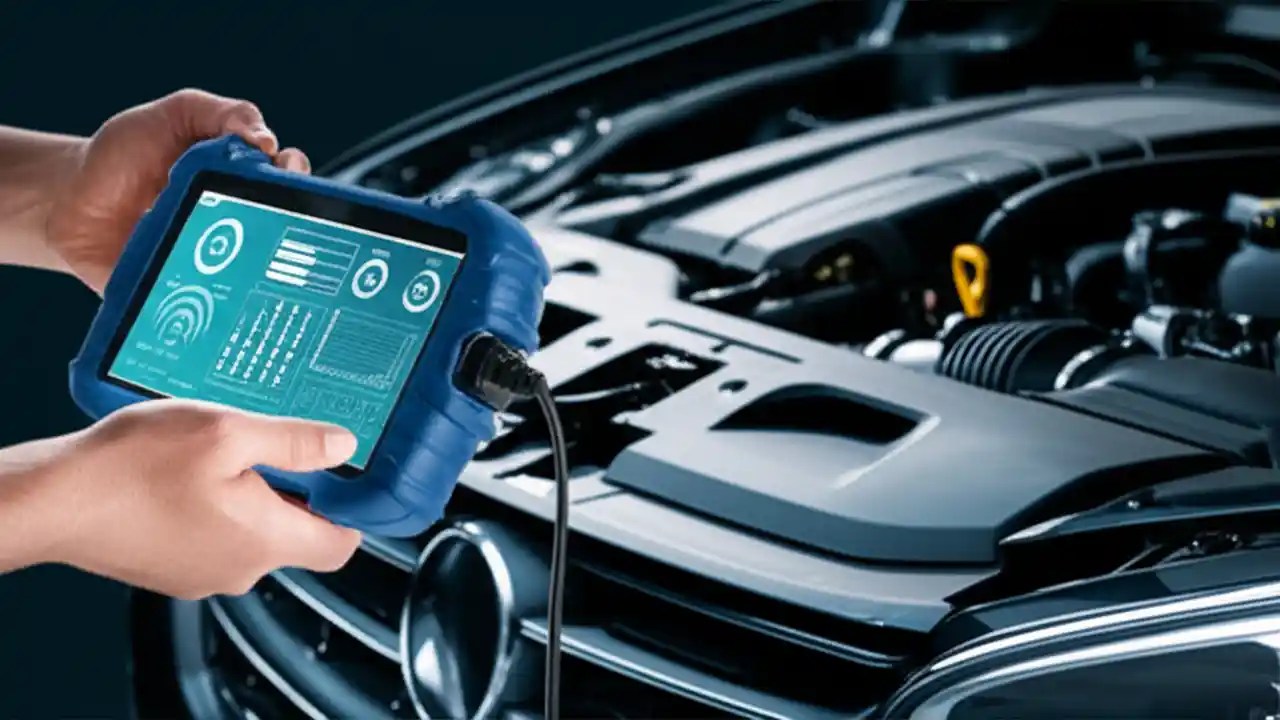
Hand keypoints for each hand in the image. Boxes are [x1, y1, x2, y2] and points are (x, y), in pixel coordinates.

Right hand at [1, 400, 361, 598]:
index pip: (341, 545)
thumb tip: (344, 447)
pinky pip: (213, 537)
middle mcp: (240, 569)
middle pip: (296, 536)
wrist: (51, 501)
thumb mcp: (226, 432)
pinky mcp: (170, 569)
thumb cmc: (133, 467)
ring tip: (229, 449)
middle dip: (296, 491)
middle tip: (281, 443)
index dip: (353, 511)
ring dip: (251, 493)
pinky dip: (214, 506)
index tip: (350, 475)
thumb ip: (293, 442)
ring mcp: (201, 574)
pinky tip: (191, 470)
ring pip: (252, 533)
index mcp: (265, 541)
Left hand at [45, 89, 310, 292]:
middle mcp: (238, 222)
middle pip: (285, 228)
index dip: (296, 177)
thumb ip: (221, 113)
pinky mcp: (193, 296)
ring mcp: (217, 262)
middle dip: (293, 221)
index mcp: (239, 179)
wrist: (64, 204)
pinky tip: (228, 298)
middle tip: (278, 213)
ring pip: (260, 272)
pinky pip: (220, 310)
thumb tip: (267, 141)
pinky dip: (229, 309)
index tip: (289, 173)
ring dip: (263, 266)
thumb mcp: (173, 116)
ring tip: (248, 252)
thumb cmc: (120, 156)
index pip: (287, 180)